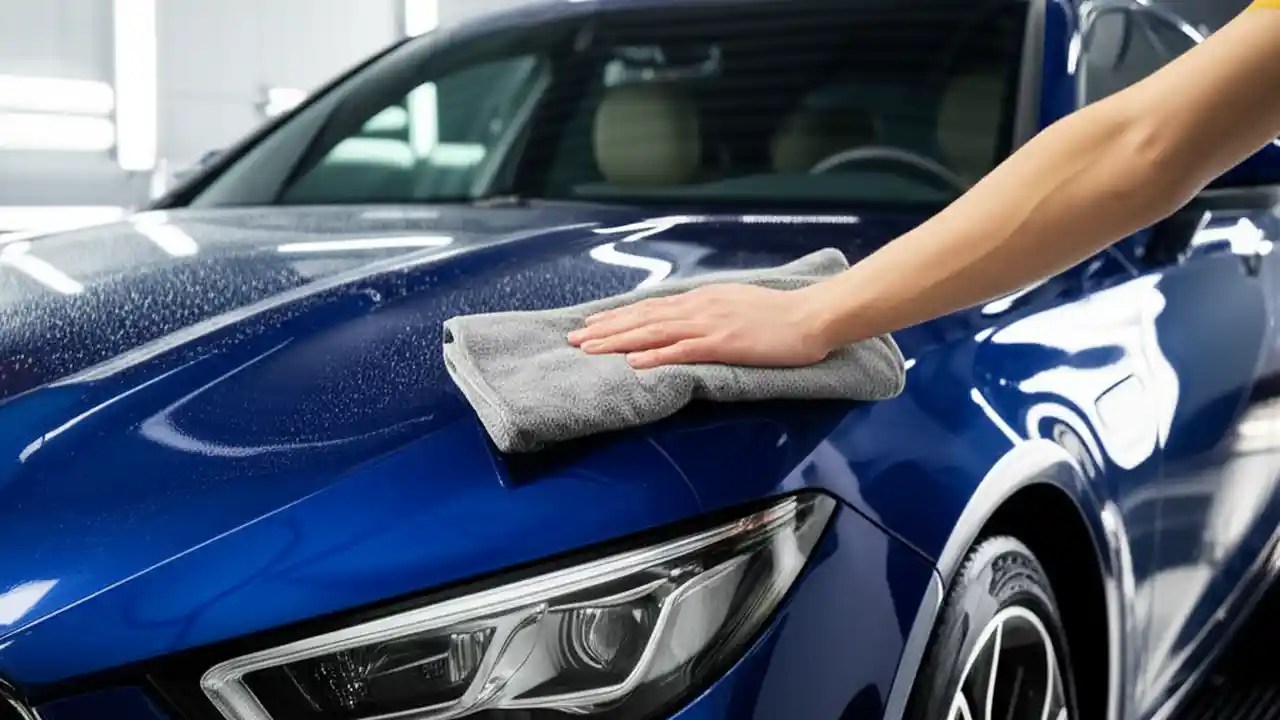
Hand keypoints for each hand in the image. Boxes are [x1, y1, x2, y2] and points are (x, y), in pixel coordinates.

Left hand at [567, 284, 834, 368]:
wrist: (812, 316)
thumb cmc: (781, 315)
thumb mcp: (737, 304)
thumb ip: (710, 311)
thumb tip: (686, 318)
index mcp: (703, 299)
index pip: (651, 307)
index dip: (619, 316)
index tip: (592, 323)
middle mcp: (699, 307)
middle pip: (643, 318)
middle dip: (606, 329)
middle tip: (575, 338)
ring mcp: (709, 325)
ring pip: (653, 332)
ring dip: (619, 341)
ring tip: (590, 349)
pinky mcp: (723, 344)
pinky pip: (682, 350)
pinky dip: (654, 356)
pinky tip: (633, 362)